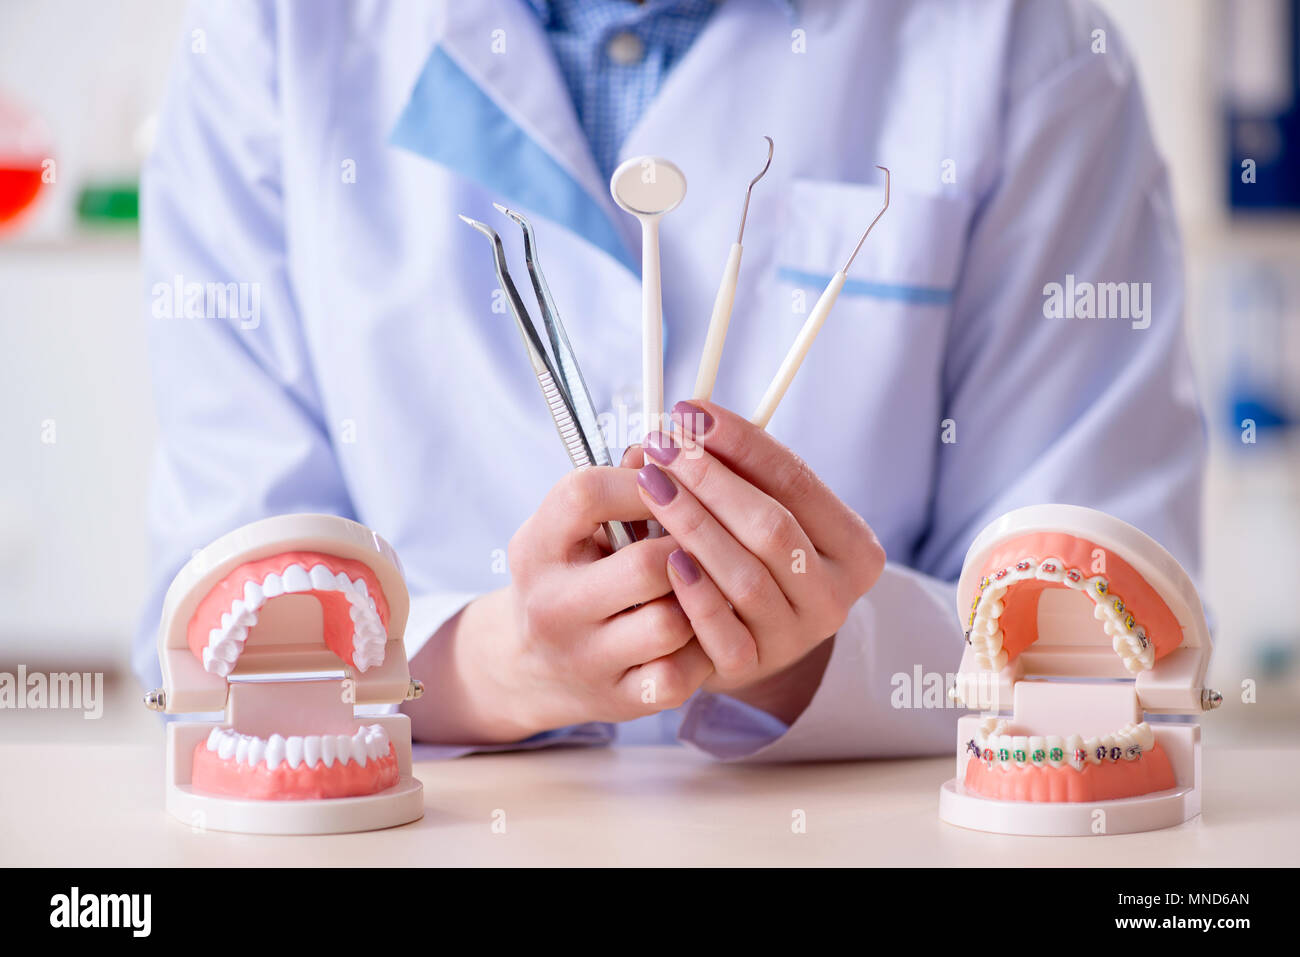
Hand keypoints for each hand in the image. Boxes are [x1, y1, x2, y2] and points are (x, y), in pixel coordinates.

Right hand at [405, 459, 712, 743]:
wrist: (528, 668)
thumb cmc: (568, 575)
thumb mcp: (569, 528)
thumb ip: (617, 487)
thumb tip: (681, 444)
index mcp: (535, 549)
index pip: (585, 495)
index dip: (640, 482)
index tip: (667, 479)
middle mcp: (551, 606)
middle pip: (648, 565)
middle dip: (686, 545)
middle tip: (698, 538)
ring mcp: (586, 659)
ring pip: (672, 621)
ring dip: (697, 599)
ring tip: (698, 585)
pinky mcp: (620, 700)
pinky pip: (683, 671)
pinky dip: (700, 649)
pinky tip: (696, 630)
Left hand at [633, 400, 885, 721]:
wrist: (741, 639)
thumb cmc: (749, 557)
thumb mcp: (758, 513)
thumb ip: (733, 471)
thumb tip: (685, 421)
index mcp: (855, 548)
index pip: (796, 480)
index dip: (741, 442)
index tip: (691, 412)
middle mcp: (835, 596)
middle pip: (771, 527)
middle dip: (711, 479)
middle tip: (661, 444)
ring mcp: (795, 637)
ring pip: (746, 576)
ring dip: (693, 524)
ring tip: (650, 484)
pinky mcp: (753, 667)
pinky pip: (722, 631)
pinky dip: (694, 593)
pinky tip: (665, 558)